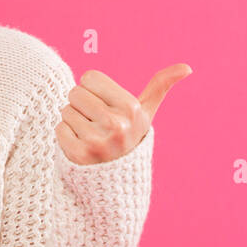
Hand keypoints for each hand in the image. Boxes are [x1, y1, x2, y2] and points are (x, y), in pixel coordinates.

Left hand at [56, 63, 191, 164]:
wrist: (119, 179)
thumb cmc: (130, 136)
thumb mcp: (145, 112)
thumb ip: (160, 86)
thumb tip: (187, 67)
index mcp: (131, 108)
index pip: (89, 77)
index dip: (94, 90)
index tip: (106, 106)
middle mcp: (116, 124)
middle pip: (74, 92)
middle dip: (82, 105)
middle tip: (96, 122)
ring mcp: (97, 140)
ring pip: (65, 110)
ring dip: (73, 121)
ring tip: (90, 134)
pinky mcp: (79, 153)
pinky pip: (59, 129)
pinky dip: (66, 136)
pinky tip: (81, 146)